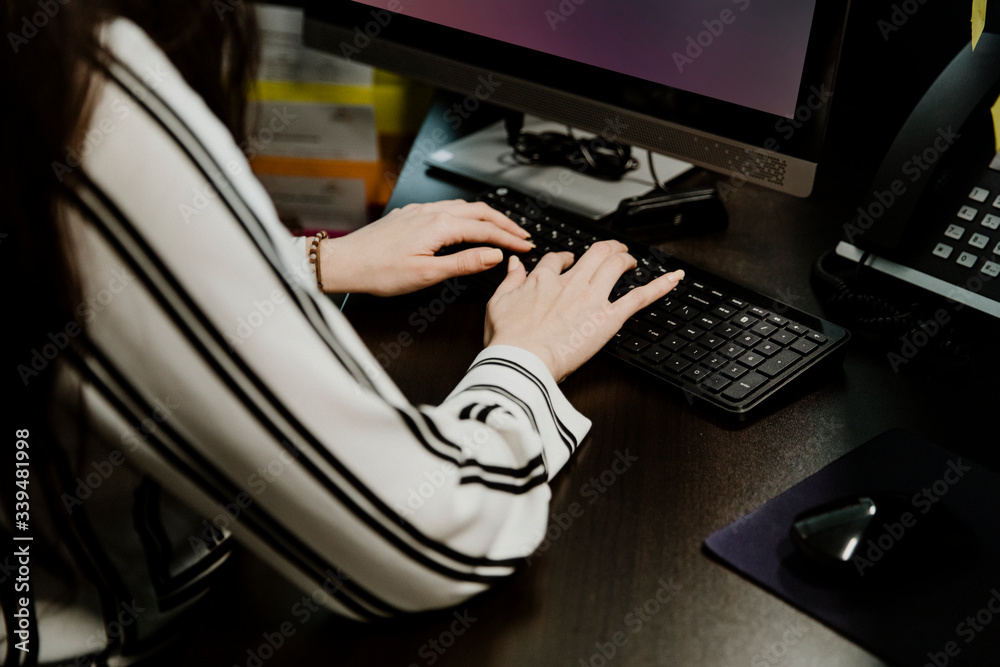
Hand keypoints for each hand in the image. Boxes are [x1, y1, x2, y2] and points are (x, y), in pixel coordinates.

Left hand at [313, 200, 532, 295]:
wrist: (345, 262)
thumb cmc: (379, 271)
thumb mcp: (427, 274)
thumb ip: (464, 263)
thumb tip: (494, 255)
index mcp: (439, 225)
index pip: (486, 229)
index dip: (509, 238)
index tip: (526, 246)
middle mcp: (431, 212)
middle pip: (479, 211)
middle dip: (504, 223)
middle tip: (522, 235)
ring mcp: (420, 211)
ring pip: (463, 207)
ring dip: (486, 217)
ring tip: (501, 228)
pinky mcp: (410, 214)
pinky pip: (446, 208)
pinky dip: (466, 215)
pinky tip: (465, 224)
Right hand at [484, 241, 683, 382]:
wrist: (521, 361)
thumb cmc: (507, 341)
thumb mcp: (498, 304)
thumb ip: (509, 281)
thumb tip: (514, 264)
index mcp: (542, 281)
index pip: (556, 260)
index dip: (564, 258)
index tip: (566, 262)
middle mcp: (570, 283)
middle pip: (595, 253)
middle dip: (607, 249)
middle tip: (612, 251)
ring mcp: (591, 298)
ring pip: (616, 264)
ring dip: (626, 258)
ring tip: (631, 261)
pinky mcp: (608, 317)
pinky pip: (639, 296)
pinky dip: (660, 285)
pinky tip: (675, 277)